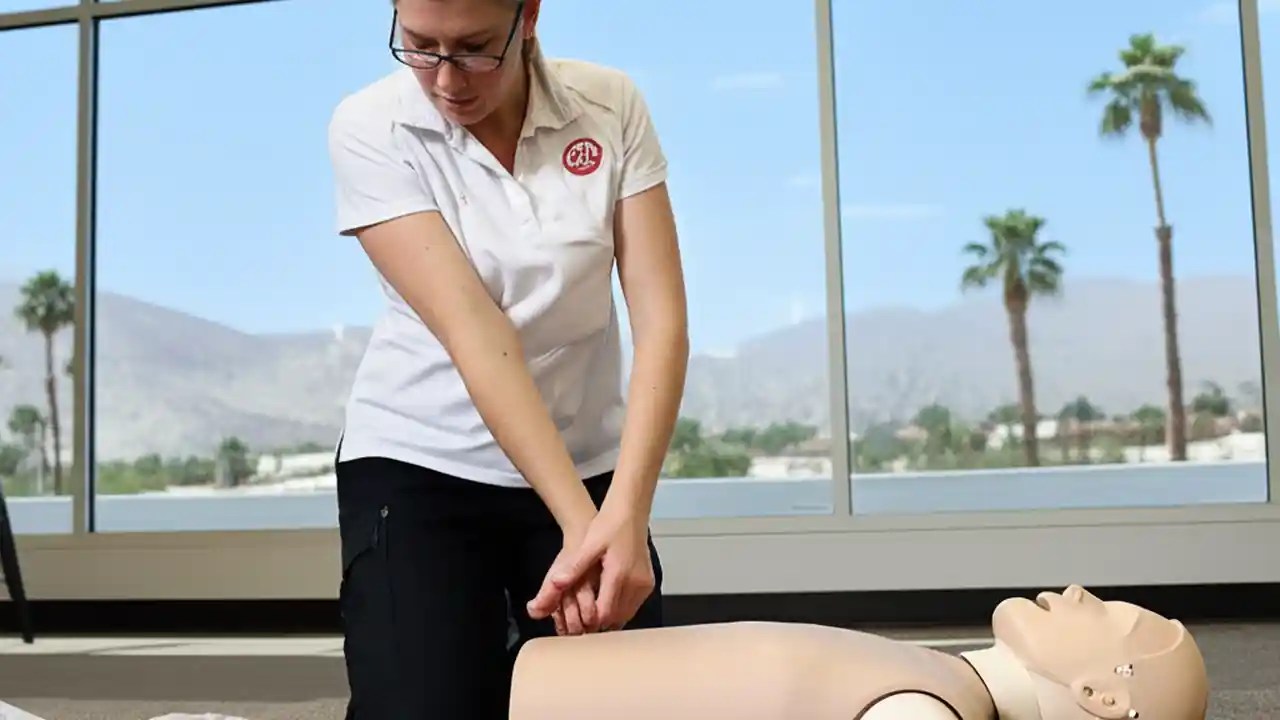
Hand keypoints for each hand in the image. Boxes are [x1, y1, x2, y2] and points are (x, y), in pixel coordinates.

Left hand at [527, 503, 654, 631]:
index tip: (576, 620)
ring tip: (593, 609)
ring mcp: (645, 584)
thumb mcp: (588, 545)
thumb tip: (556, 584)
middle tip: (582, 619)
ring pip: (626, 615)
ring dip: (610, 617)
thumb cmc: (609, 525)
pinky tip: (608, 600)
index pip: (604, 614)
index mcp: (619, 575)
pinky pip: (634, 605)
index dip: (589, 621)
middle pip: (615, 618)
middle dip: (598, 622)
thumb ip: (574, 567)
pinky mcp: (649, 583)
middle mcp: (636, 583)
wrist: (631, 512)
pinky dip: (621, 608)